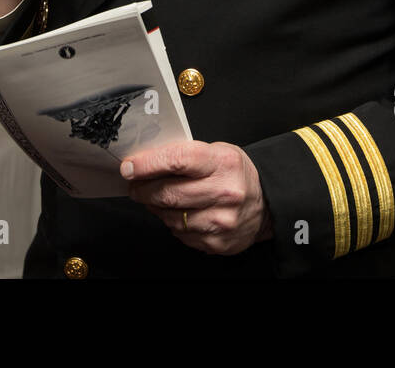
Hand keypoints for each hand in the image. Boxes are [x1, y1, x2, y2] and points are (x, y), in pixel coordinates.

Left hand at [122, 141, 273, 254]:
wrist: (266, 203)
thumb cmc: (234, 173)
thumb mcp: (216, 152)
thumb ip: (183, 155)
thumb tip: (144, 162)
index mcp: (222, 162)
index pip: (177, 160)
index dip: (147, 164)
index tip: (129, 167)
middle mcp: (224, 192)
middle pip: (168, 193)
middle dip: (143, 189)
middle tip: (135, 185)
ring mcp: (221, 220)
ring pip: (170, 216)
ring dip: (156, 208)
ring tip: (159, 198)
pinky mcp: (217, 242)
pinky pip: (181, 234)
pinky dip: (173, 223)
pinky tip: (180, 213)